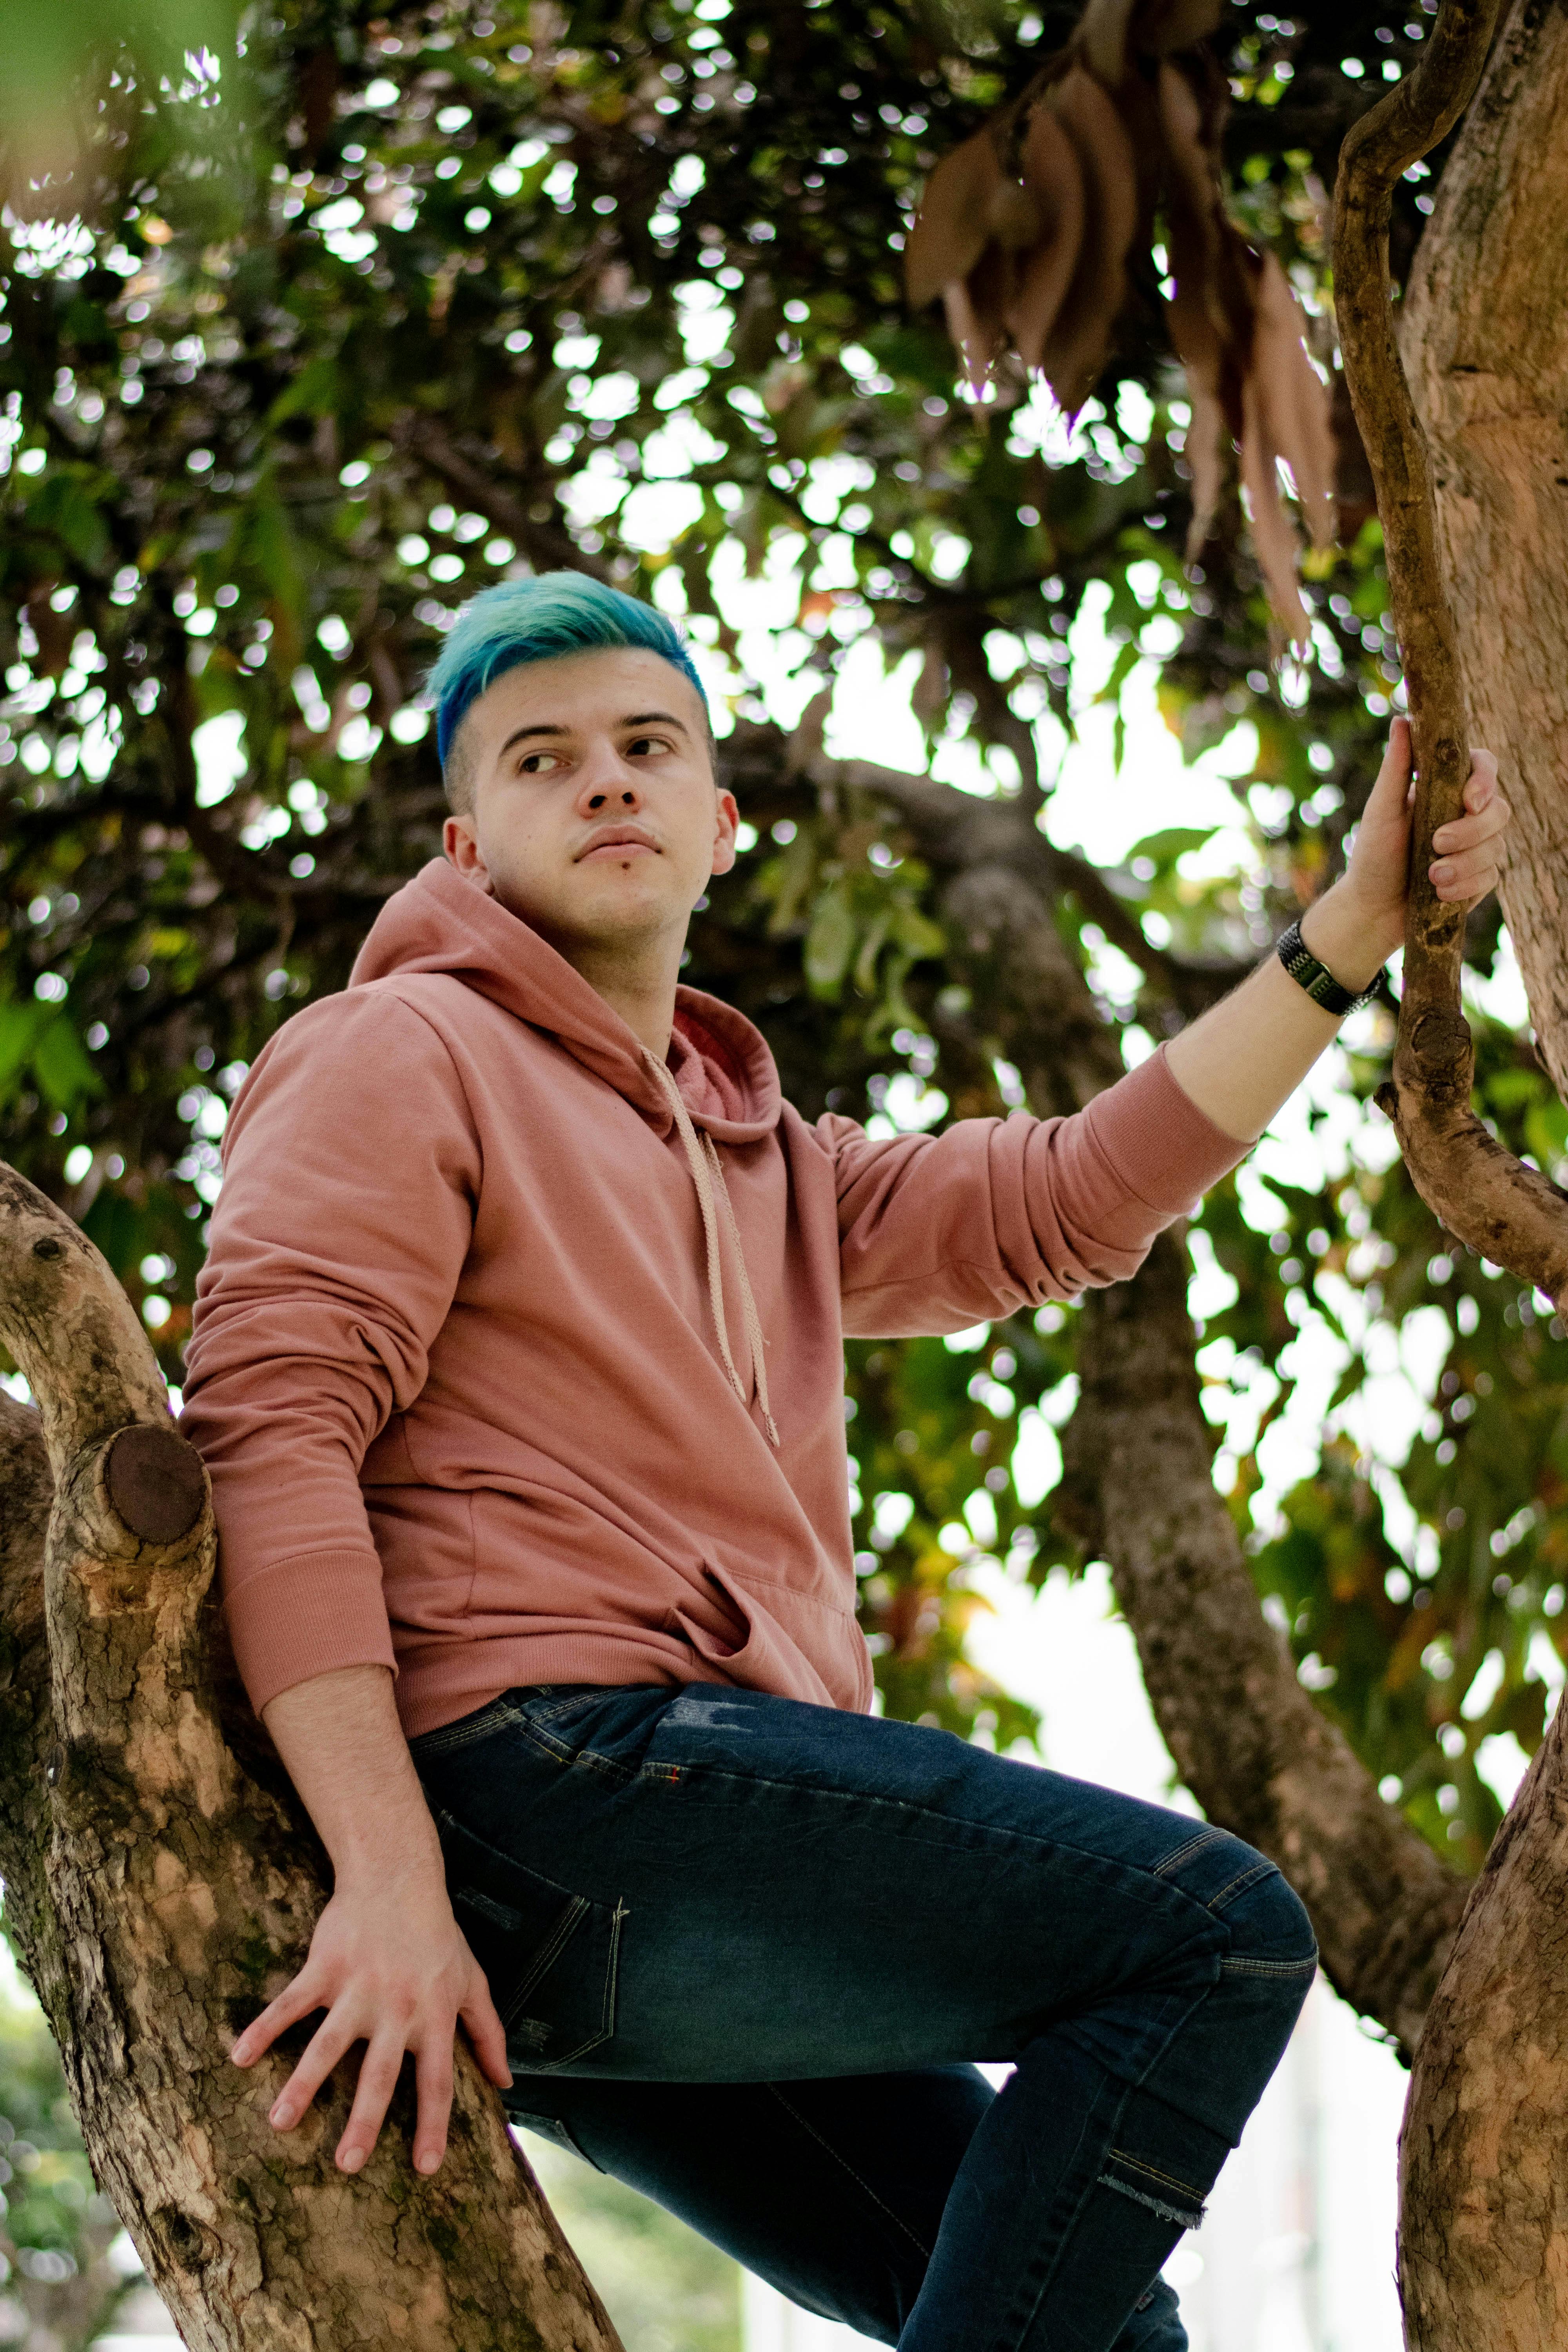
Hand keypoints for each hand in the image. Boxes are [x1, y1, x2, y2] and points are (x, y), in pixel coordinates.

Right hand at [230, 1866, 510, 2176]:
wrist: (398, 1876)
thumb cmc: (438, 1936)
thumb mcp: (471, 1981)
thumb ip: (488, 2033)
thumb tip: (506, 2083)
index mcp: (434, 2015)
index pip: (437, 2080)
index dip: (433, 2124)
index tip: (425, 2169)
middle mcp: (397, 2007)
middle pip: (379, 2073)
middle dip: (363, 2120)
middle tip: (347, 2165)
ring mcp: (358, 1987)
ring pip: (327, 2043)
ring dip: (303, 2084)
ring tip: (280, 2122)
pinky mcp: (325, 1967)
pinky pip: (291, 2003)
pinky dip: (264, 2027)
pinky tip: (240, 2056)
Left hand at [1313, 718, 1509, 980]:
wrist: (1372, 909)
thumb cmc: (1372, 855)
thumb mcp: (1381, 810)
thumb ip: (1397, 767)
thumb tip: (1402, 719)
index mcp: (1445, 788)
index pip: (1483, 767)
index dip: (1484, 780)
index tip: (1468, 800)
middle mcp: (1466, 813)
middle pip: (1499, 809)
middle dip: (1470, 831)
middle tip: (1436, 845)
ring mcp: (1478, 845)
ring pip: (1497, 846)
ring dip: (1463, 864)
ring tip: (1431, 877)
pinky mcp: (1480, 876)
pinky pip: (1491, 876)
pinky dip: (1465, 886)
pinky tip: (1439, 893)